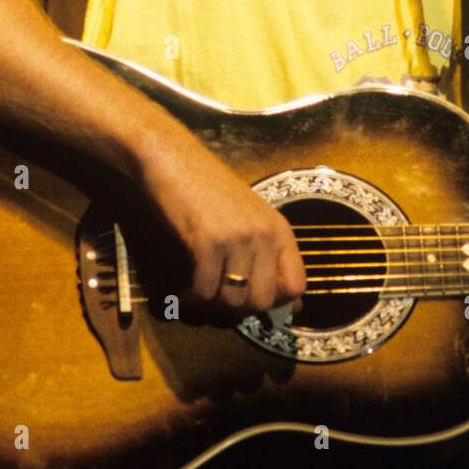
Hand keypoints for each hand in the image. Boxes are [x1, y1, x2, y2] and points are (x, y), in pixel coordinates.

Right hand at [136, 133, 306, 322]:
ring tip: (195, 296)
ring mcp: (238, 237)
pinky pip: (205, 291)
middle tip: (215, 302)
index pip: (297, 285)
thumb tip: (295, 304)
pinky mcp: (208, 241)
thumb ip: (267, 257)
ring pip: (233, 301)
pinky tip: (180, 294)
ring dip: (210, 307)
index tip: (248, 301)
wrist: (171, 157)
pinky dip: (190, 300)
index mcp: (279, 229)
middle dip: (237, 310)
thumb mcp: (246, 219)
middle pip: (262, 301)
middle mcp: (265, 234)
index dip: (274, 303)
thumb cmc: (205, 189)